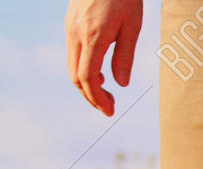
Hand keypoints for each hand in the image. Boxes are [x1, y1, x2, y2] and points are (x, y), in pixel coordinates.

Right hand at [66, 0, 143, 115]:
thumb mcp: (132, 25)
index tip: (109, 111)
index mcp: (93, 35)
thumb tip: (120, 84)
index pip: (87, 77)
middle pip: (76, 76)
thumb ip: (125, 56)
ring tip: (106, 94)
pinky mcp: (70, 23)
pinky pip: (73, 54)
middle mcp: (76, 33)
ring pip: (72, 66)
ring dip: (87, 84)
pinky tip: (99, 73)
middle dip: (91, 96)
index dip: (97, 98)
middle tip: (110, 107)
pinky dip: (83, 69)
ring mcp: (70, 27)